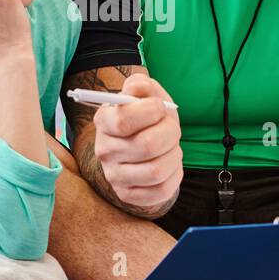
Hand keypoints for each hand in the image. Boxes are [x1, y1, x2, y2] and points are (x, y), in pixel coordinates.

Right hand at [92, 73, 182, 210]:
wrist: (145, 143)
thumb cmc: (147, 115)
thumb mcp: (144, 93)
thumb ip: (140, 85)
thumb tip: (135, 90)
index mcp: (104, 121)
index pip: (124, 120)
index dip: (151, 111)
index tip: (160, 107)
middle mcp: (104, 150)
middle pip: (147, 146)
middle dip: (170, 134)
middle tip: (171, 128)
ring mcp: (114, 176)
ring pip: (157, 170)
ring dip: (174, 155)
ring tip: (171, 147)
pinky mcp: (128, 194)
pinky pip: (161, 190)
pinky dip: (174, 175)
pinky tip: (169, 164)